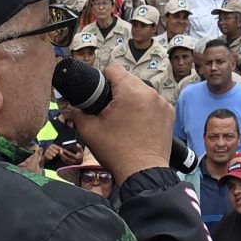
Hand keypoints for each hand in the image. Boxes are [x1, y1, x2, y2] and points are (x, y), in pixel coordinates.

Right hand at [60, 62, 172, 177]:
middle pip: (129, 79)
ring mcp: (162, 103)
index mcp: (130, 92)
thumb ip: (77, 113)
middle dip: (117, 90)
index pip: (113, 68)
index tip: (99, 90)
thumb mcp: (89, 131)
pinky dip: (145, 108)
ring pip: (142, 90)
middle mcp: (149, 93)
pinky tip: (138, 123)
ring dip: (132, 98)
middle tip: (109, 108)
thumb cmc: (116, 152)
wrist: (142, 172)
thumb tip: (71, 105)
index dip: (102, 77)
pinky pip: (153, 102)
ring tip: (124, 117)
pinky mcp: (169, 113)